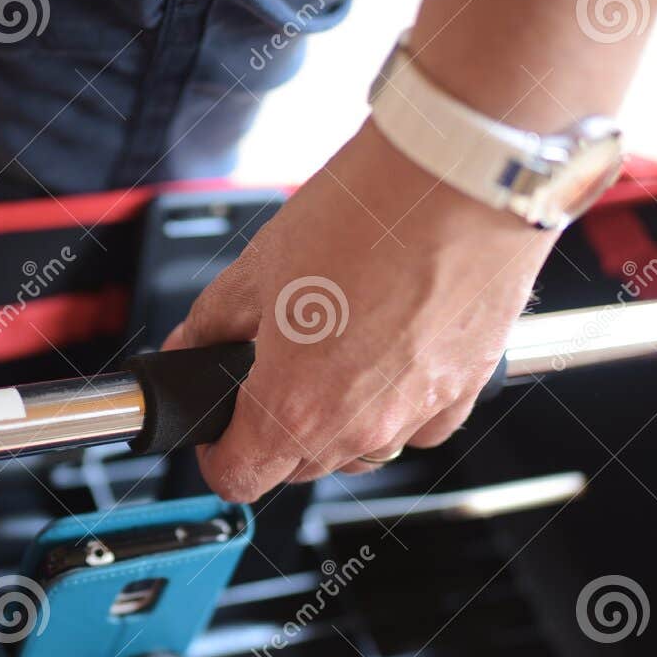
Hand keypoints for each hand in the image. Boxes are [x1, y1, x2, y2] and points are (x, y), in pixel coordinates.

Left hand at [163, 122, 556, 502]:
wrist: (461, 177)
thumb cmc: (369, 212)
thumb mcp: (259, 264)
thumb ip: (213, 321)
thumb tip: (192, 343)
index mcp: (295, 406)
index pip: (239, 479)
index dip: (217, 457)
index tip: (217, 430)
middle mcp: (359, 427)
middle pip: (298, 467)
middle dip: (274, 430)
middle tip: (272, 367)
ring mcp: (415, 414)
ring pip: (359, 450)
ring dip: (337, 420)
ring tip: (336, 346)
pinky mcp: (463, 392)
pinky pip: (417, 425)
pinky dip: (395, 403)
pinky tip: (388, 348)